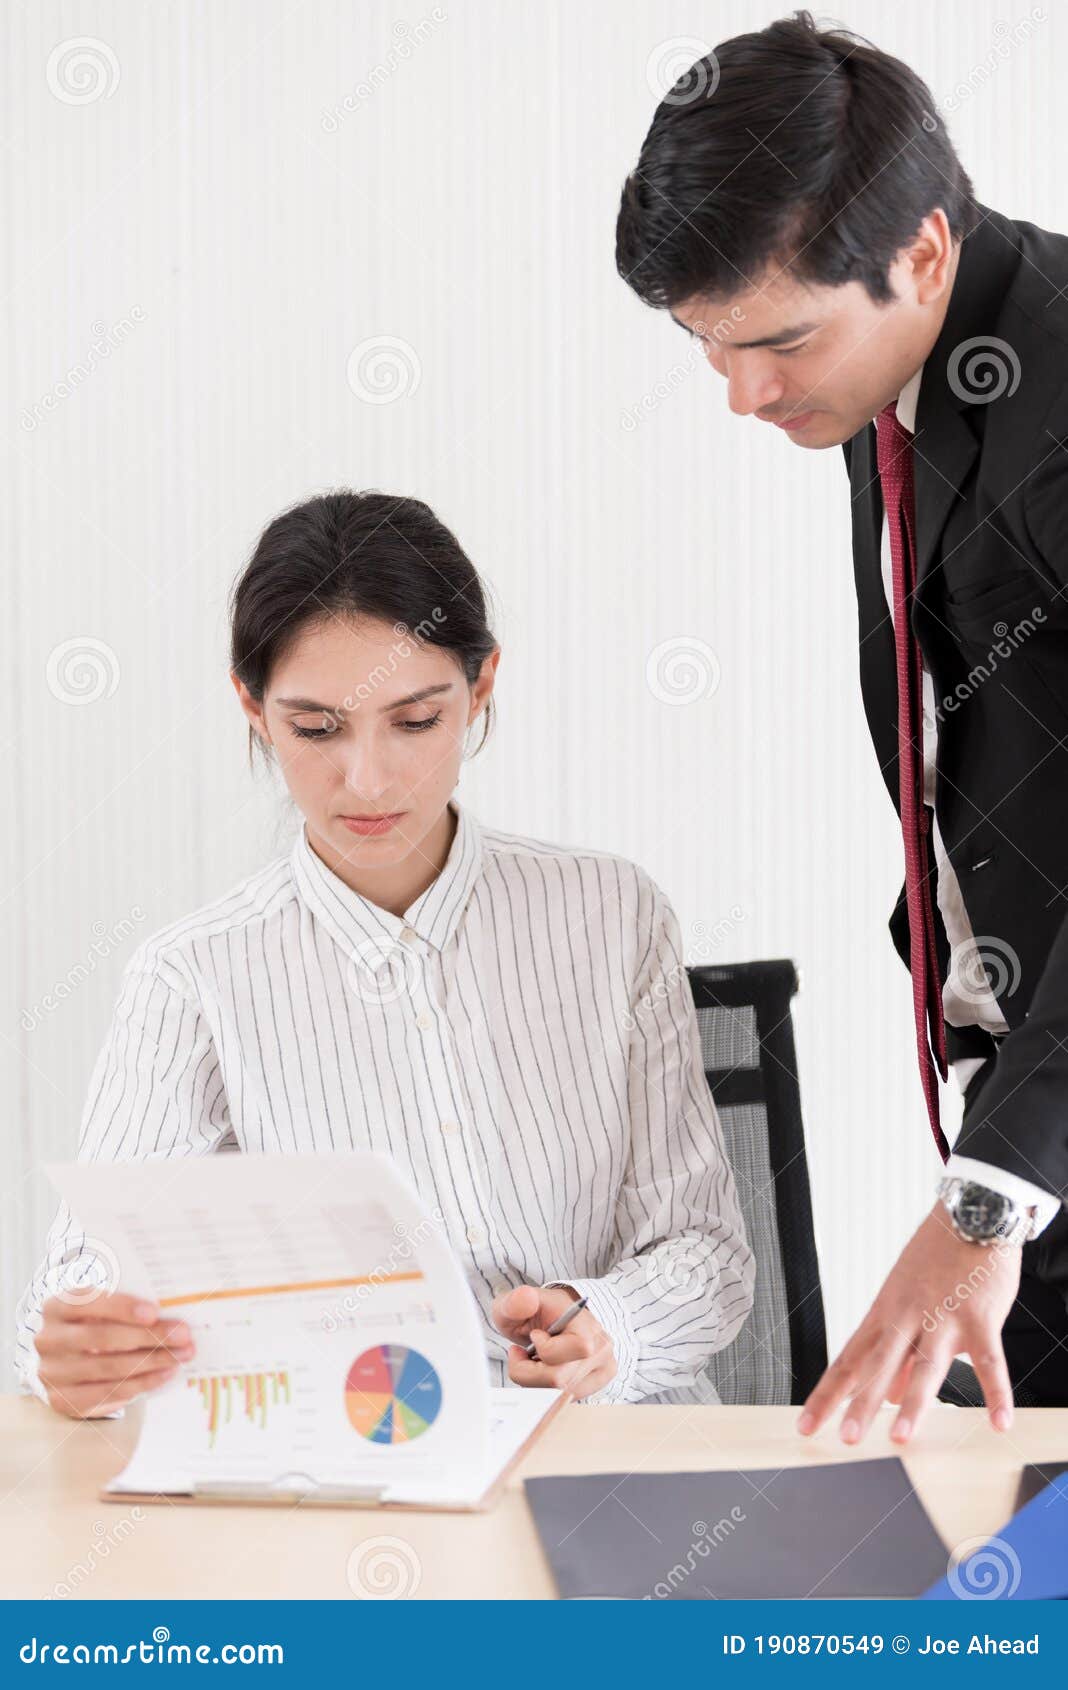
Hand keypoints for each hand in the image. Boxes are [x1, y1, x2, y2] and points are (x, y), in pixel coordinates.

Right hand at [34, 1289, 195, 1418]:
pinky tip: (165, 1373)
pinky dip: (142, 1383)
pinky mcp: (64, 1400)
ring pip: (109, 1367)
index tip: (154, 1312)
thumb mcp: (102, 1308)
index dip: (122, 1307)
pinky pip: (109, 1393)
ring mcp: (52, 1372)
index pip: (88, 1302)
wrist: (68, 1359)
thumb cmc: (96, 1323)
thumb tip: (171, 1311)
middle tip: (183, 1335)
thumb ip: (126, 1306)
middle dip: (149, 1336)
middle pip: (103, 1337)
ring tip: (182, 1355)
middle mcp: (48, 1339)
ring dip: (153, 1361)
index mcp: (56, 1305)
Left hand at [491, 1284, 615, 1399]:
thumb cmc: (534, 1313)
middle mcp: (602, 1348)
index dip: (545, 1348)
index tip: (534, 1336)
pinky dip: (547, 1389)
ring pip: (561, 1394)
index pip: (578, 1349)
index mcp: (587, 1324)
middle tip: (524, 1354)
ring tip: (535, 1361)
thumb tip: (526, 1297)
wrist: (553, 1319)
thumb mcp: (515, 1304)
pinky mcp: (598, 1384)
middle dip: (530, 1371)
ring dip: (537, 1381)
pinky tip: (545, 1371)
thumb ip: (514, 1302)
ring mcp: (603, 1368)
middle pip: (561, 1379)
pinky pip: (565, 1399)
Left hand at [798, 1201, 1021, 1444]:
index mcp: (884, 1313)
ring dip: (914, 1403)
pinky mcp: (980, 1318)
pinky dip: (996, 1392)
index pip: (848, 1360)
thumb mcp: (904, 1297)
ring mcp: (943, 1318)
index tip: (807, 1425)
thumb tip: (885, 1393)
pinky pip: (990, 1362)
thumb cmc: (937, 1258)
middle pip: (878, 1366)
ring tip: (901, 1438)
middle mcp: (907, 1317)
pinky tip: (1000, 1421)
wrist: (971, 1214)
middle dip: (860, 1404)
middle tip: (845, 1439)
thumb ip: (897, 1350)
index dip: (827, 1395)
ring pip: (926, 1366)